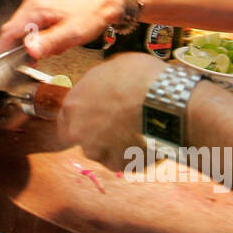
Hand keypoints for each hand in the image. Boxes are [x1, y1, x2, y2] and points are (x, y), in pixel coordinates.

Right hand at [0, 0, 124, 57]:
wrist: (107, 2)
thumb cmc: (92, 12)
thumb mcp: (71, 33)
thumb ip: (48, 42)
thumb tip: (29, 50)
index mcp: (35, 7)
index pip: (9, 30)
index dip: (5, 48)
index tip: (6, 63)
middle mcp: (33, 3)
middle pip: (17, 31)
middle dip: (29, 47)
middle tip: (43, 56)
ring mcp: (38, 4)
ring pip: (28, 31)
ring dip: (41, 43)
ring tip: (60, 44)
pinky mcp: (45, 8)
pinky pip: (36, 27)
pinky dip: (46, 37)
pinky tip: (60, 39)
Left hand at [58, 52, 165, 169]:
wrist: (167, 103)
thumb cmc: (141, 77)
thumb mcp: (114, 67)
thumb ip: (100, 82)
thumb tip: (104, 85)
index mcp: (73, 104)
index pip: (65, 117)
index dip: (80, 116)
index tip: (95, 114)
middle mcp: (79, 131)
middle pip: (80, 137)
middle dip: (94, 133)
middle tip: (116, 124)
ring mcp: (98, 151)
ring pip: (101, 152)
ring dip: (113, 145)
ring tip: (135, 132)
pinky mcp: (119, 165)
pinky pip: (123, 161)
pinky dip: (131, 155)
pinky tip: (145, 141)